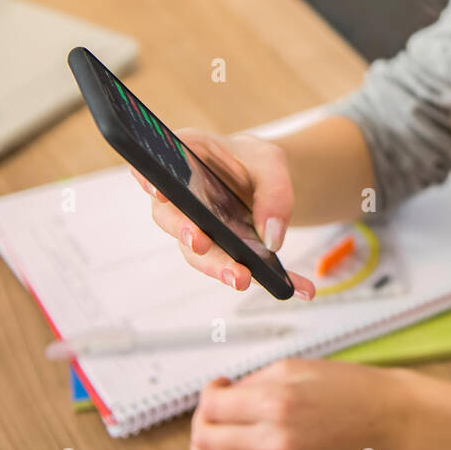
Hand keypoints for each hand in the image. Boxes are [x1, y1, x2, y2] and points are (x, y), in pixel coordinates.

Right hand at [128, 128, 314, 297]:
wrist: (261, 179)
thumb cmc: (252, 162)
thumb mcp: (270, 163)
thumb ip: (274, 192)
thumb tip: (272, 239)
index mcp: (184, 160)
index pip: (157, 168)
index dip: (150, 179)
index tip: (160, 191)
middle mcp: (180, 199)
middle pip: (175, 219)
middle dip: (188, 234)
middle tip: (202, 245)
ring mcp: (194, 229)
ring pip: (197, 252)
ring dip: (218, 267)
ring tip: (243, 279)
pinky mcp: (216, 251)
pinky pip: (234, 266)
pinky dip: (265, 279)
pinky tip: (299, 288)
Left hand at [189, 358, 403, 449]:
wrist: (383, 416)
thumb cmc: (345, 387)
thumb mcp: (293, 367)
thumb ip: (250, 382)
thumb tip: (221, 397)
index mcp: (275, 403)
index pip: (211, 407)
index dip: (208, 393)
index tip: (219, 387)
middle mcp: (275, 440)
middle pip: (204, 440)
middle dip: (202, 420)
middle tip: (215, 409)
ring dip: (206, 449)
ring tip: (219, 433)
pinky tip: (239, 449)